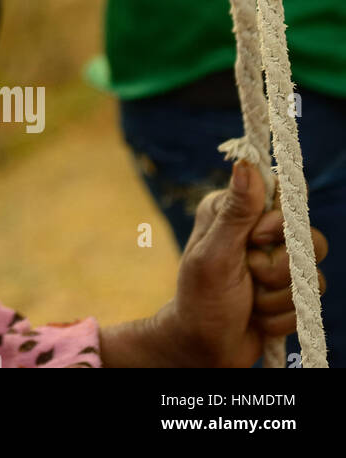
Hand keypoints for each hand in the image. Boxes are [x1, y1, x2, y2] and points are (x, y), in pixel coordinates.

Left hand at [157, 160, 327, 366]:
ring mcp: (276, 264)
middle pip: (307, 239)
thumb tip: (247, 164)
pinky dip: (281, 316)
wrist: (204, 346)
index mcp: (234, 213)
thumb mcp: (214, 254)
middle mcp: (257, 233)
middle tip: (248, 275)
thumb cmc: (200, 298)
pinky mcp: (288, 293)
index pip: (284, 199)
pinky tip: (257, 317)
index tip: (255, 239)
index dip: (279, 224)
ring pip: (311, 275)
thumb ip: (236, 213)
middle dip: (277, 268)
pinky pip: (309, 304)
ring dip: (276, 297)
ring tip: (249, 300)